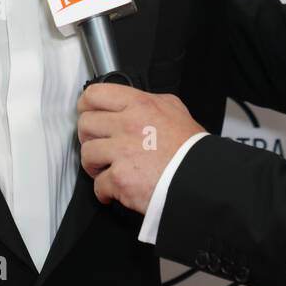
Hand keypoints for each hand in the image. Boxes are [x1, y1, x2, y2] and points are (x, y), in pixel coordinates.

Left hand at [76, 82, 204, 213]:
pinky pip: (98, 185)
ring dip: (95, 165)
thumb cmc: (191, 149)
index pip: (95, 94)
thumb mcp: (175, 110)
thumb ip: (151, 102)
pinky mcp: (120, 178)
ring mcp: (122, 152)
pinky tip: (116, 190)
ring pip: (87, 154)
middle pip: (85, 124)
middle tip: (100, 145)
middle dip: (89, 137)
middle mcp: (127, 124)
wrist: (201, 178)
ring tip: (108, 169)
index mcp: (139, 105)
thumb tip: (134, 103)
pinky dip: (105, 191)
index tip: (88, 113)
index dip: (86, 105)